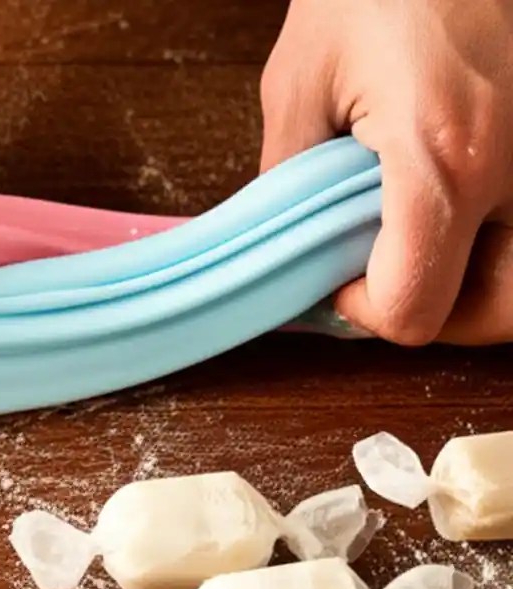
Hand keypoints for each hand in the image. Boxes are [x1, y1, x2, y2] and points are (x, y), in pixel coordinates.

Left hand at [260, 0, 512, 344]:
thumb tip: (292, 245)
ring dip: (479, 281)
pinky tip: (462, 209)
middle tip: (387, 272)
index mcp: (445, 159)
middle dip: (435, 310)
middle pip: (497, 313)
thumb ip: (290, 179)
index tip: (335, 274)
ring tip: (424, 241)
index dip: (362, 309)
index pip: (414, 306)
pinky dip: (505, 239)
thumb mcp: (301, 82)